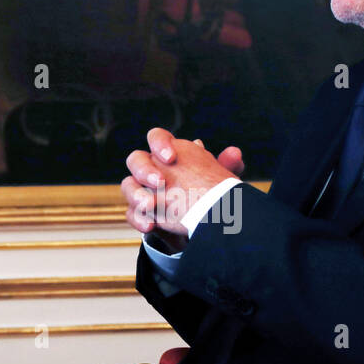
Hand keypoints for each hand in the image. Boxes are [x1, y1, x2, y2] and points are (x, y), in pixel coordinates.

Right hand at [121, 130, 242, 238]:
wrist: (202, 223)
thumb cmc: (209, 193)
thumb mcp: (220, 180)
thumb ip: (225, 166)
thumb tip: (235, 153)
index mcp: (170, 154)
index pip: (156, 137)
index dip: (159, 144)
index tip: (170, 157)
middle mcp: (152, 169)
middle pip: (135, 159)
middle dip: (144, 169)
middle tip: (160, 182)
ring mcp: (144, 190)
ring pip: (128, 186)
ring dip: (137, 195)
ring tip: (150, 206)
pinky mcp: (141, 212)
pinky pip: (131, 213)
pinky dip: (138, 218)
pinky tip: (150, 225)